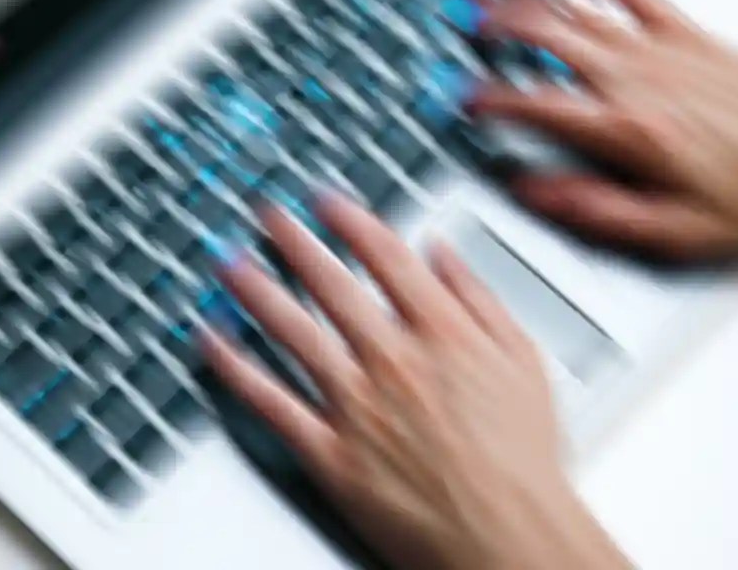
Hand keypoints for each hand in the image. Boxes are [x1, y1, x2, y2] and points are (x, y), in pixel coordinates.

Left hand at [202, 194, 629, 569]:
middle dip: (291, 239)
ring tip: (228, 260)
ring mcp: (355, 404)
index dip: (349, 220)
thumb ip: (481, 299)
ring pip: (291, 330)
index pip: (385, 256)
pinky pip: (270, 401)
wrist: (510, 537)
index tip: (324, 200)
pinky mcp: (330, 452)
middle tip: (265, 213)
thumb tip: (444, 252)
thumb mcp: (525, 361)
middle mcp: (392, 359)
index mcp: (442, 332)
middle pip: (330, 282)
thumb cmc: (524, 461)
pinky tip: (212, 341)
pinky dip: (235, 368)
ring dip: (253, 288)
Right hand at [468, 0, 737, 260]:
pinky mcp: (684, 35)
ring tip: (487, 0)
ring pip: (575, 12)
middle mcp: (636, 83)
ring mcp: (659, 52)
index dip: (489, 102)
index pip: (535, 106)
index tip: (463, 103)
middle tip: (461, 35)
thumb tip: (533, 191)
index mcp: (626, 134)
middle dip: (493, 34)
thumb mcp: (670, 233)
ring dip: (525, 2)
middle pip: (545, 42)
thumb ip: (593, 211)